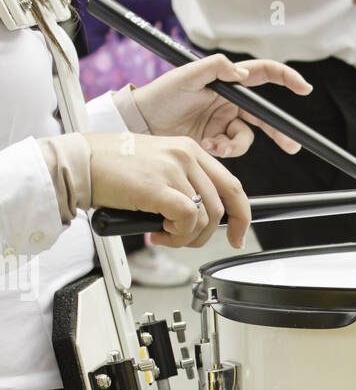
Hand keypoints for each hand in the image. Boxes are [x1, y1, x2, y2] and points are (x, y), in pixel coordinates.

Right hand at [85, 132, 250, 250]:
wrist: (80, 163)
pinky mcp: (159, 186)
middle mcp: (186, 155)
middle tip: (184, 240)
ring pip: (205, 217)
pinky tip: (159, 231)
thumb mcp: (158, 168)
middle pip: (221, 206)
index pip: (232, 185)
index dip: (240, 215)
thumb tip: (198, 217)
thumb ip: (182, 184)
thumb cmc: (111, 168)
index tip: (237, 235)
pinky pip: (187, 219)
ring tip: (163, 233)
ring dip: (186, 237)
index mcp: (189, 149)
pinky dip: (177, 234)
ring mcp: (174, 169)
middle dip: (206, 234)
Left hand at [130, 54, 311, 158]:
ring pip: (246, 138)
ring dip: (235, 145)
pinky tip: (207, 146)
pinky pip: (231, 150)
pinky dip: (223, 151)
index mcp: (226, 82)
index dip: (285, 79)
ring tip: (215, 145)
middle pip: (264, 116)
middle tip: (292, 145)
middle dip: (279, 132)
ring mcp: (223, 124)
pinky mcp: (216, 143)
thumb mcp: (186, 75)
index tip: (304, 88)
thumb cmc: (161, 95)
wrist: (142, 124)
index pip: (263, 75)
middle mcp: (229, 102)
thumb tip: (242, 73)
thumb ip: (215, 67)